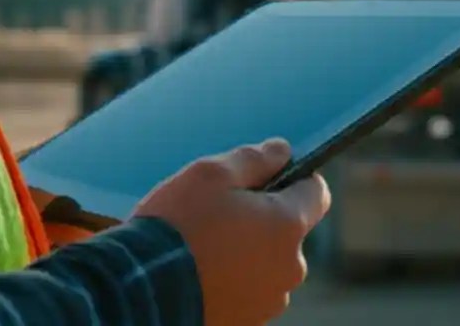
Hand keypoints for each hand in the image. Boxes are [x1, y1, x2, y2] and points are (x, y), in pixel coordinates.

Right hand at [132, 139, 330, 325]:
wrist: (142, 288)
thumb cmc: (177, 225)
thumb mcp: (211, 173)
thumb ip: (255, 159)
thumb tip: (283, 151)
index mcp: (288, 225)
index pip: (318, 192)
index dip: (295, 179)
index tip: (267, 177)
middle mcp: (290, 267)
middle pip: (290, 230)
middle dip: (264, 218)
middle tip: (221, 213)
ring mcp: (270, 300)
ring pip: (268, 262)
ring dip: (248, 251)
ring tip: (205, 246)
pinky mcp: (248, 321)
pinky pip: (249, 290)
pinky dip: (233, 279)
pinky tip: (201, 272)